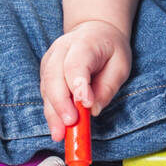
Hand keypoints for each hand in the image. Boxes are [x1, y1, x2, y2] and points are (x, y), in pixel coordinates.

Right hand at [39, 19, 131, 140]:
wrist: (95, 31)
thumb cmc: (109, 49)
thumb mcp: (120, 64)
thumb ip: (108, 86)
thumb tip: (93, 109)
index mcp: (83, 43)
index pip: (75, 64)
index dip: (78, 85)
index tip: (84, 105)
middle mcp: (61, 49)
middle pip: (54, 77)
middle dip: (60, 103)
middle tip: (70, 124)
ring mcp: (50, 60)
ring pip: (46, 87)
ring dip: (52, 112)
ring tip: (60, 133)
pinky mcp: (45, 71)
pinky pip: (45, 93)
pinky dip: (50, 111)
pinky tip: (56, 127)